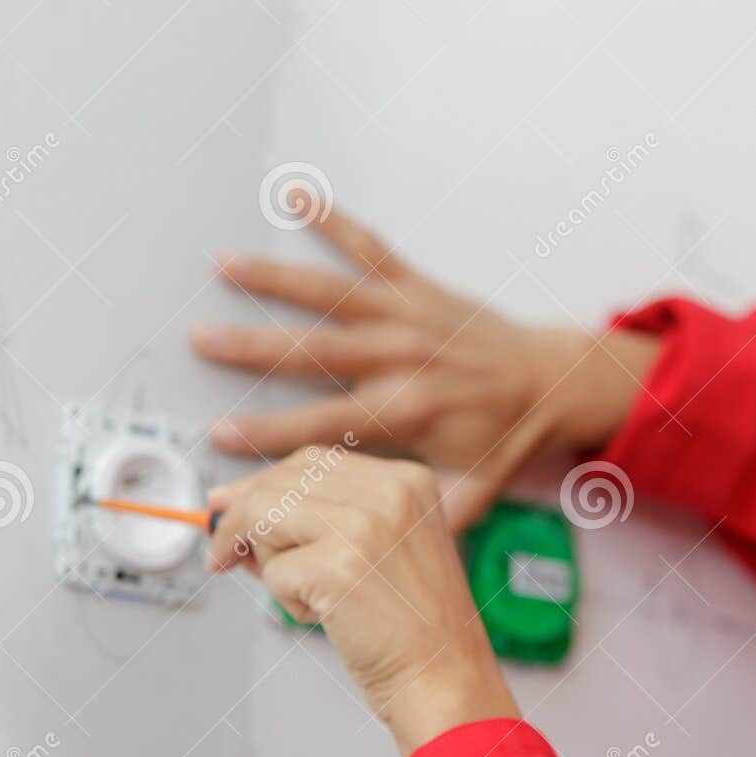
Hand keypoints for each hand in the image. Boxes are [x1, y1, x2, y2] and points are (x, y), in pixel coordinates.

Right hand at [190, 209, 657, 527]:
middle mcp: (405, 357)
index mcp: (410, 411)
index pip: (326, 427)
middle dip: (255, 349)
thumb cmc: (506, 435)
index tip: (221, 439)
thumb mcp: (470, 491)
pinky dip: (336, 221)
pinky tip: (299, 197)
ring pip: (334, 293)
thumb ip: (419, 522)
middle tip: (200, 341)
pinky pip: (373, 248)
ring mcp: (410, 316)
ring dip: (278, 278)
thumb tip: (367, 559)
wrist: (554, 381)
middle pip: (317, 352)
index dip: (271, 436)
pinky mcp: (419, 288)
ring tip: (225, 266)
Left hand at [209, 451, 517, 756]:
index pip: (313, 461)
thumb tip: (234, 507)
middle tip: (226, 555)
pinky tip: (327, 614)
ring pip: (265, 517)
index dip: (262, 486)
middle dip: (242, 519)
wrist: (444, 676)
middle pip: (281, 482)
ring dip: (266, 561)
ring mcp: (366, 525)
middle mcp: (391, 491)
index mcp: (408, 479)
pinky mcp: (339, 567)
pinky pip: (274, 572)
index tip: (228, 507)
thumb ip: (325, 518)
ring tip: (307, 593)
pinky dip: (286, 599)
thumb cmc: (412, 625)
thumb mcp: (385, 545)